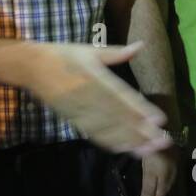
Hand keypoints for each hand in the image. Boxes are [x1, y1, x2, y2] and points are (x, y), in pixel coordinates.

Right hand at [0, 40, 167, 155]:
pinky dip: (110, 142)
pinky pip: (93, 133)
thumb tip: (141, 45)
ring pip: (108, 129)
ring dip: (130, 140)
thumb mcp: (89, 49)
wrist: (32, 67)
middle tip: (162, 140)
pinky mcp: (73, 120)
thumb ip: (116, 52)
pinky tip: (125, 148)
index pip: (122, 96)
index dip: (141, 109)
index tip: (159, 118)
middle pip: (119, 117)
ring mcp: (80, 111)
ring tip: (149, 150)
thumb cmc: (62, 55)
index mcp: (95, 77)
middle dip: (142, 130)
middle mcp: (89, 96)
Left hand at [130, 148, 178, 195]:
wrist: (167, 137)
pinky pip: (161, 187)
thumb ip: (149, 189)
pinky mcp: (168, 170)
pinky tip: (148, 190)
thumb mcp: (150, 172)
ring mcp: (169, 177)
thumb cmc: (156, 155)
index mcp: (164, 187)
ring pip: (161, 195)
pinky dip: (153, 193)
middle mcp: (168, 184)